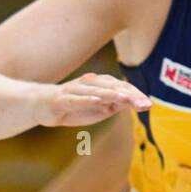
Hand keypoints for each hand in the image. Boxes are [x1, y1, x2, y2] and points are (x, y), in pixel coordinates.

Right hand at [36, 74, 150, 128]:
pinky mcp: (62, 98)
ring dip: (113, 94)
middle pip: (113, 87)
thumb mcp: (99, 109)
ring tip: (127, 99)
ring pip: (97, 91)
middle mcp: (90, 82)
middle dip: (130, 96)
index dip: (136, 96)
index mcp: (101, 83)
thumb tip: (133, 103)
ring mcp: (75, 89)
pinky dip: (88, 98)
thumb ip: (115, 105)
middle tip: (145, 104)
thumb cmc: (75, 107)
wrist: (42, 105)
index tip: (148, 105)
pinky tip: (99, 100)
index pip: (122, 87)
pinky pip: (77, 98)